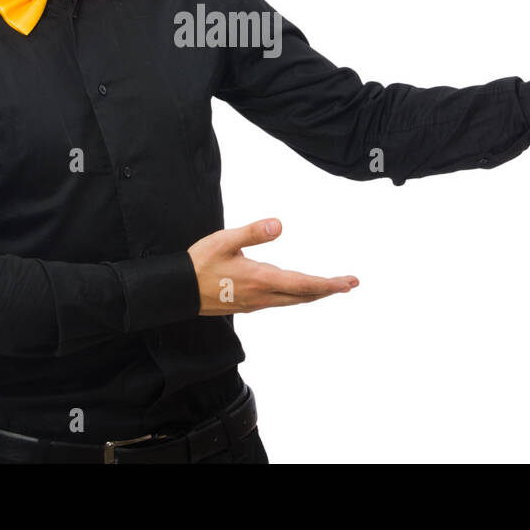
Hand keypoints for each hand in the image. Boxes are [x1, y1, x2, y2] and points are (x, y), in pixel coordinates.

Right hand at [187, 218, 357, 315]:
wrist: (179, 291)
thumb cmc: (200, 263)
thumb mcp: (225, 241)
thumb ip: (253, 232)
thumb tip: (280, 225)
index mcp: (262, 279)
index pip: (305, 284)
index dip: (329, 284)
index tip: (349, 283)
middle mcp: (264, 295)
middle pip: (305, 296)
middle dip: (329, 289)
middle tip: (350, 284)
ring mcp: (257, 303)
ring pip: (294, 300)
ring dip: (315, 294)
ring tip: (331, 287)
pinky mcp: (249, 304)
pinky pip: (281, 301)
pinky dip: (298, 296)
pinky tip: (298, 291)